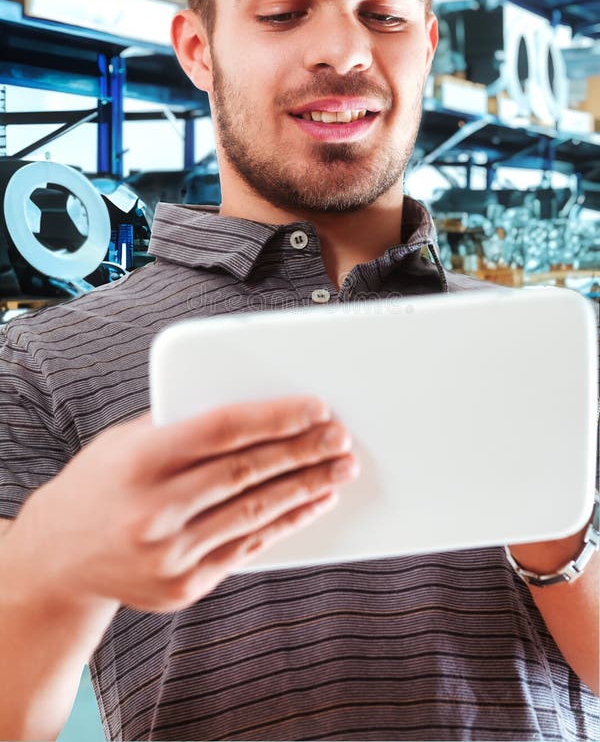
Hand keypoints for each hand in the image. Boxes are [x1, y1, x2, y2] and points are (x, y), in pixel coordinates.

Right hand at [9, 397, 357, 612]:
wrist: (58, 560)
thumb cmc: (101, 485)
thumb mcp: (127, 442)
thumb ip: (183, 424)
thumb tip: (258, 409)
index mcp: (139, 462)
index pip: (222, 430)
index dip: (274, 417)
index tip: (314, 407)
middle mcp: (153, 510)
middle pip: (246, 472)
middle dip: (303, 451)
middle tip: (339, 436)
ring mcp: (168, 555)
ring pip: (254, 512)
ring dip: (306, 487)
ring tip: (339, 467)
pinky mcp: (182, 586)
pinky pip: (247, 548)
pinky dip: (286, 523)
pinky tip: (313, 504)